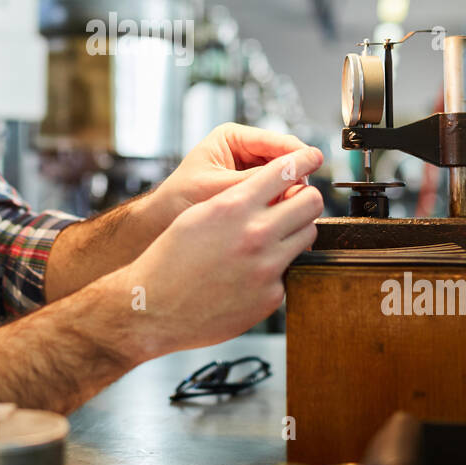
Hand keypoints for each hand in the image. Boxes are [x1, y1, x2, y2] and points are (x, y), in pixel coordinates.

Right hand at [116, 147, 324, 358]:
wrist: (154, 308)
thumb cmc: (170, 258)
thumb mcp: (199, 214)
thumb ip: (238, 198)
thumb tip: (273, 186)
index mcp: (233, 206)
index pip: (285, 170)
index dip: (302, 159)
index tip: (311, 156)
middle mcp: (255, 234)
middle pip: (311, 201)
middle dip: (305, 197)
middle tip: (295, 201)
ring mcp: (267, 268)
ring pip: (308, 234)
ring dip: (296, 230)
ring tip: (274, 235)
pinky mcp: (271, 296)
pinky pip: (291, 269)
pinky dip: (278, 266)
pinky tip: (253, 270)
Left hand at [147, 123, 321, 231]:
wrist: (162, 222)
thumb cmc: (178, 199)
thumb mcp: (216, 187)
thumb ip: (252, 183)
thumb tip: (289, 180)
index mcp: (232, 137)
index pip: (275, 140)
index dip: (297, 153)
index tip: (315, 163)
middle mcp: (244, 151)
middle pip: (284, 159)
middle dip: (294, 176)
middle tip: (301, 195)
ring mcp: (250, 171)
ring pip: (282, 178)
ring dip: (288, 192)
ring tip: (290, 208)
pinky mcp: (252, 191)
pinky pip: (275, 194)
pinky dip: (280, 204)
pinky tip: (282, 215)